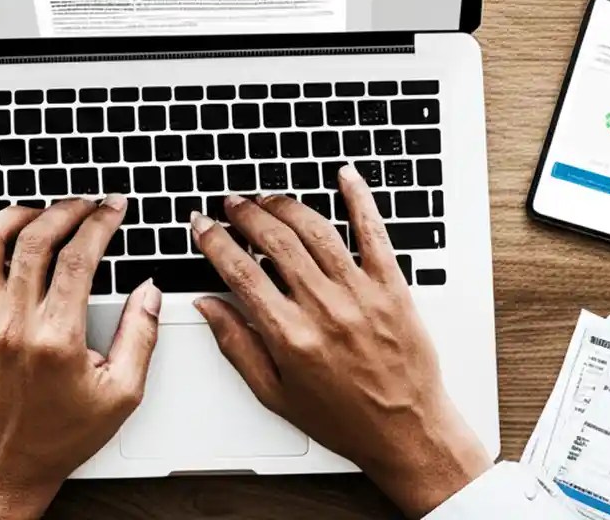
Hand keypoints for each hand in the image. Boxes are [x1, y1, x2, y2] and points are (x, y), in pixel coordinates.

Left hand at [0, 196, 161, 519]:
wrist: (5, 464)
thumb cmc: (60, 435)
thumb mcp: (122, 394)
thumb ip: (140, 336)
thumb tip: (149, 291)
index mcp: (57, 339)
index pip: (79, 257)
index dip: (100, 222)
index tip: (113, 208)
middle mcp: (14, 325)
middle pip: (36, 239)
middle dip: (66, 208)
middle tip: (86, 202)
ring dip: (21, 215)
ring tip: (45, 210)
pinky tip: (13, 237)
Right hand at [190, 166, 491, 515]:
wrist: (407, 432)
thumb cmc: (344, 419)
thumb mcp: (275, 393)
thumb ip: (237, 345)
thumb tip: (207, 305)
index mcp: (289, 336)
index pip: (240, 272)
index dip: (214, 241)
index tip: (203, 225)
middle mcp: (324, 309)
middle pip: (274, 241)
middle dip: (246, 214)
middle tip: (232, 203)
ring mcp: (360, 294)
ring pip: (316, 230)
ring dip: (286, 206)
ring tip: (268, 198)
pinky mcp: (392, 287)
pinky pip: (374, 232)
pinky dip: (359, 199)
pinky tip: (345, 177)